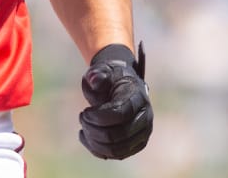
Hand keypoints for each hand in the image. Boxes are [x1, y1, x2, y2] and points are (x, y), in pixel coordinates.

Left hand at [77, 43, 152, 159]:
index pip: (120, 114)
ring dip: (94, 141)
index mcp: (138, 97)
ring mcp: (142, 134)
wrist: (121, 86)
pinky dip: (97, 149)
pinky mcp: (135, 145)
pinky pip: (116, 155)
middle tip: (82, 117)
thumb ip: (98, 74)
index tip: (85, 111)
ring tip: (83, 128)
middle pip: (118, 135)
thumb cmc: (110, 79)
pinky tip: (86, 136)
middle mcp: (145, 118)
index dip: (98, 117)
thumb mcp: (103, 71)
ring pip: (117, 150)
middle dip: (93, 129)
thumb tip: (95, 80)